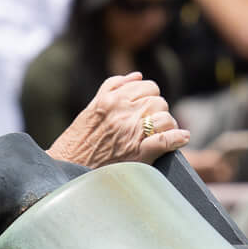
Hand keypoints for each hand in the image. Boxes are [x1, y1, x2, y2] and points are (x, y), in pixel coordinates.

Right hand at [45, 72, 192, 166]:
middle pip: (158, 101)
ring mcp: (131, 133)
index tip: (146, 108)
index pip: (146, 86)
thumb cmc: (75, 144)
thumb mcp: (89, 110)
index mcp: (109, 100)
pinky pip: (167, 140)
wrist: (66, 173)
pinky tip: (182, 139)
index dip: (150, 96)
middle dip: (158, 112)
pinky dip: (178, 138)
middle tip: (152, 124)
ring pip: (165, 117)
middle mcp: (121, 113)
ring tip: (161, 133)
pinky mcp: (139, 154)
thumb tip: (136, 75)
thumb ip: (111, 88)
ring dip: (167, 125)